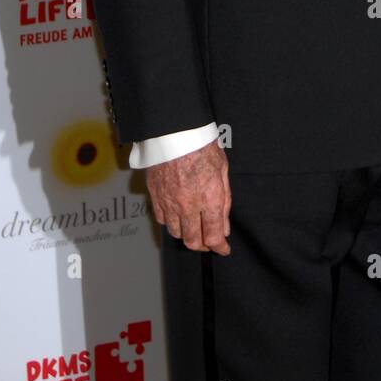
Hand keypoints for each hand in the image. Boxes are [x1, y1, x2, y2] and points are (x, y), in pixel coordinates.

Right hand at [145, 138, 230, 254]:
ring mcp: (169, 202)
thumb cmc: (202, 145)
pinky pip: (162, 219)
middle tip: (209, 241)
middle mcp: (188, 205)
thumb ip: (224, 200)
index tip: (223, 249)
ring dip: (187, 234)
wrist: (174, 130)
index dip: (220, 247)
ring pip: (176, 233)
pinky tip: (178, 215)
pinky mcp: (155, 196)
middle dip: (203, 245)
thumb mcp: (222, 169)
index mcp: (209, 198)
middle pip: (193, 240)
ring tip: (194, 227)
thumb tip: (224, 225)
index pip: (213, 236)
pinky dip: (171, 223)